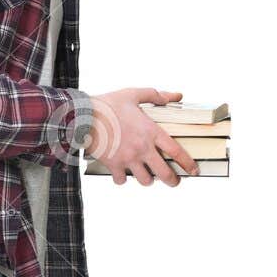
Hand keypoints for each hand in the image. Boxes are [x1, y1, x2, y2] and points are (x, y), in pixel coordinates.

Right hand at [85, 87, 199, 186]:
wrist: (83, 115)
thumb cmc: (108, 104)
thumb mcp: (134, 94)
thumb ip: (156, 95)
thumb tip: (176, 95)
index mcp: (150, 131)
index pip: (176, 151)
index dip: (188, 163)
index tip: (193, 170)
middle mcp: (142, 148)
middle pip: (164, 173)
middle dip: (172, 181)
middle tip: (174, 181)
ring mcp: (128, 158)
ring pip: (145, 180)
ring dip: (148, 180)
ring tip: (146, 176)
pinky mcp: (113, 165)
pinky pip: (122, 180)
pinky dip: (123, 179)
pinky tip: (123, 174)